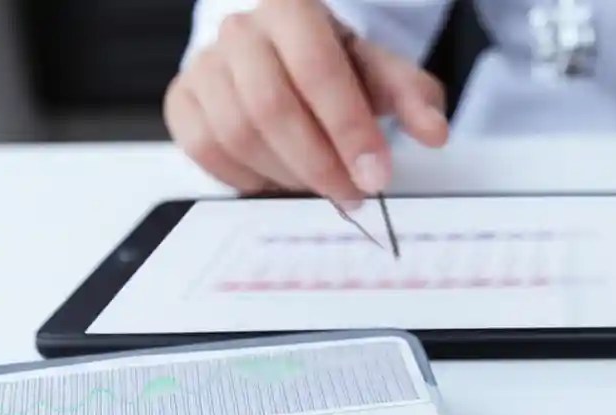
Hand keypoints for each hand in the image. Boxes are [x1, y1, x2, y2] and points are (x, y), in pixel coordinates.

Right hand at [164, 0, 448, 206]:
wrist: (284, 53)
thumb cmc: (336, 64)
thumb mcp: (381, 72)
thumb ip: (412, 97)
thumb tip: (434, 132)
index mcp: (292, 8)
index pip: (318, 71)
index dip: (348, 129)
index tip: (376, 177)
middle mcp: (240, 30)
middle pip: (270, 107)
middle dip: (319, 163)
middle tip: (353, 195)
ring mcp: (204, 64)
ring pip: (236, 134)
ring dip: (287, 174)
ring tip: (322, 186)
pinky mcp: (181, 99)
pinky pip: (205, 150)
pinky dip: (247, 177)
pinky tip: (280, 179)